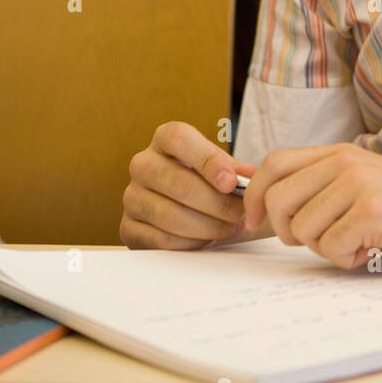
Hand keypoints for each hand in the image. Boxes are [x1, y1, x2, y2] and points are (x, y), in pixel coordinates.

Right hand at [120, 121, 256, 249]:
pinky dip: (190, 243)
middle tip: (241, 216)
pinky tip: (207, 239)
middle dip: (217, 204)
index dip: (208, 160)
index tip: (232, 183)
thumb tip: (253, 176)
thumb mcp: (220, 167)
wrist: (181, 206)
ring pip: (171, 215)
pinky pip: (161, 239)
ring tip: (231, 228)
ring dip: (208, 226)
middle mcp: (142, 164)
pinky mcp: (128, 227)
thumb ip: (236, 170)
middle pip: (179, 183)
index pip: (180, 139)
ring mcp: (131, 196)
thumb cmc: (204, 181)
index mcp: (164, 139)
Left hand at [242, 143, 381, 269]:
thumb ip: (322, 182)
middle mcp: (344, 162)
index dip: (254, 195)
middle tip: (316, 239)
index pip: (274, 164)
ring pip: (303, 230)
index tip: (253, 221)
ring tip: (356, 240)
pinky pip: (331, 248)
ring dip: (324, 248)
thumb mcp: (364, 181)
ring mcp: (358, 185)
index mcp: (339, 152)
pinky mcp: (372, 212)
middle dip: (287, 231)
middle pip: (279, 199)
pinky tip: (373, 248)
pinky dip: (348, 259)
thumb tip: (265, 193)